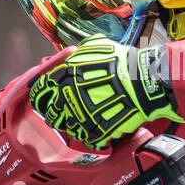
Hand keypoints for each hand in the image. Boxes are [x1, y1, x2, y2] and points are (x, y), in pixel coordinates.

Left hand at [29, 35, 182, 148]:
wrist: (143, 81)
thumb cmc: (123, 61)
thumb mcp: (97, 46)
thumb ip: (81, 52)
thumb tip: (75, 52)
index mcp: (64, 76)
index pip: (41, 90)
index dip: (42, 95)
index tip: (45, 99)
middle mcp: (68, 97)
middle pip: (51, 114)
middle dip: (56, 114)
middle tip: (63, 114)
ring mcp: (81, 116)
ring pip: (67, 128)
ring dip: (73, 125)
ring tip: (84, 121)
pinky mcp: (95, 130)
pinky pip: (86, 138)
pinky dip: (90, 135)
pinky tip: (96, 130)